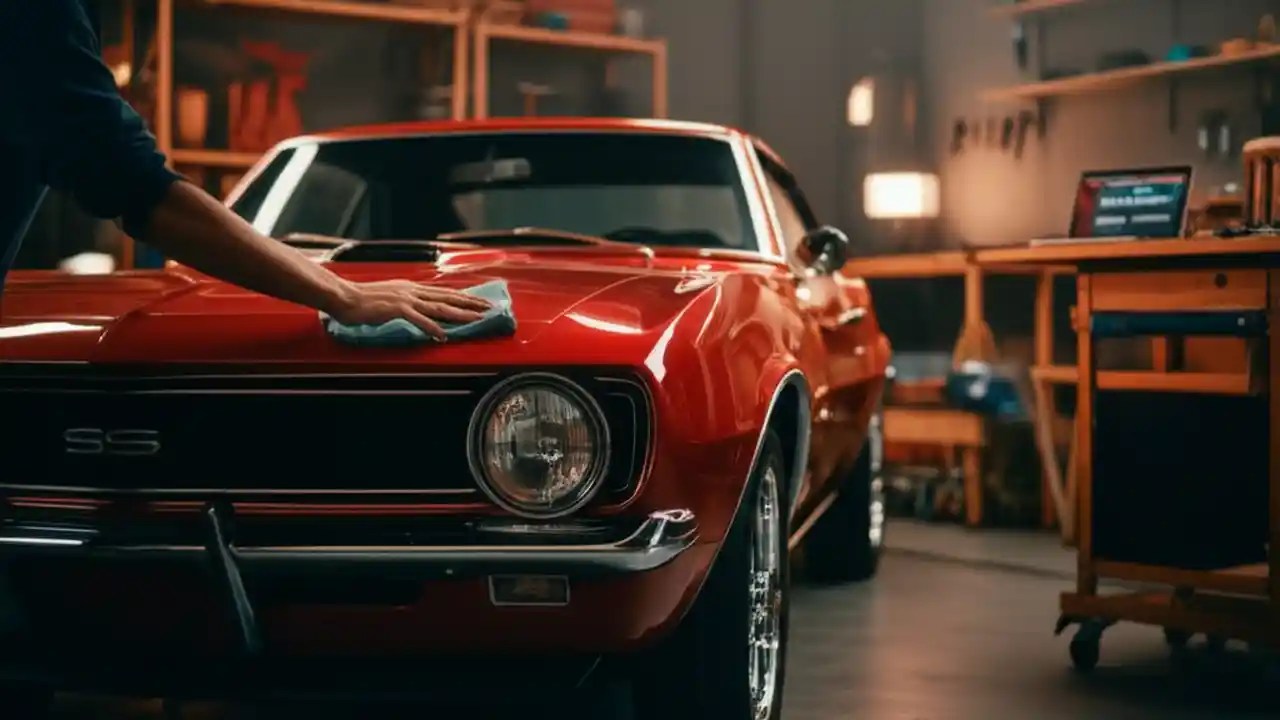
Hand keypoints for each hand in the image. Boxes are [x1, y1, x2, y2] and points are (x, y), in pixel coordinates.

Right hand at [327, 280, 492, 340]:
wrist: (345, 297)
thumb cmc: (364, 300)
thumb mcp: (391, 296)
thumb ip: (408, 302)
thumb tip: (422, 309)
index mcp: (412, 288)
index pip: (444, 292)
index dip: (464, 297)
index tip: (480, 301)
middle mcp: (413, 291)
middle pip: (448, 297)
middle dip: (471, 303)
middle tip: (489, 308)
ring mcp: (406, 299)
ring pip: (439, 307)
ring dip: (460, 313)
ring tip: (476, 319)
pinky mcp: (397, 309)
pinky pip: (419, 319)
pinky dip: (432, 327)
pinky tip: (443, 335)